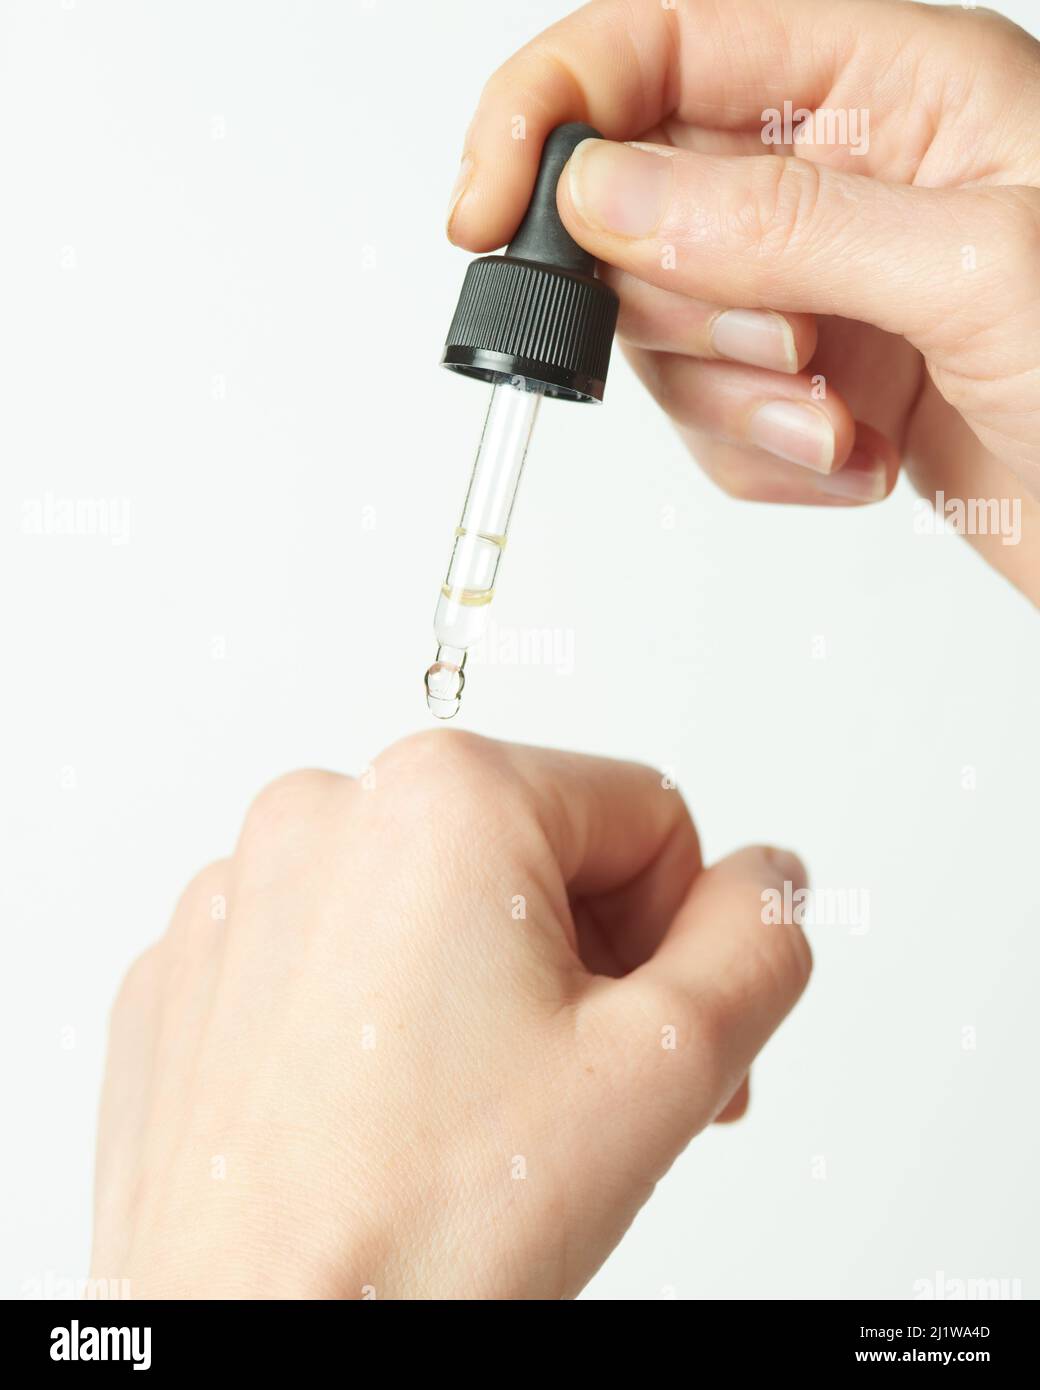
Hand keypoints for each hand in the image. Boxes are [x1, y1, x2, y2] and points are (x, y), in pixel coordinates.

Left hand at [92, 732, 809, 1298]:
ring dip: (487, 993)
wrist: (248, 1341)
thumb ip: (759, 943)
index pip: (646, 815)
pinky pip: (335, 955)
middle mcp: (324, 814)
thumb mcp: (665, 1066)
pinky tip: (385, 1115)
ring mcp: (241, 894)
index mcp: (441, 793)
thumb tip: (769, 883)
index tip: (649, 1041)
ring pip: (434, 907)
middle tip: (580, 1095)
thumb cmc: (420, 1226)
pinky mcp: (191, 971)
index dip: (681, 936)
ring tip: (474, 1117)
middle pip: (535, 856)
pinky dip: (380, 1018)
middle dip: (588, 966)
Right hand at [449, 0, 1038, 599]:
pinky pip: (715, 416)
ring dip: (737, 401)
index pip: (656, 44)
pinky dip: (767, 457)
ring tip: (845, 419)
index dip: (550, 113)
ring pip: (668, 328)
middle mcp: (843, 171)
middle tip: (787, 347)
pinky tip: (863, 457)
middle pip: (641, 205)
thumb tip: (606, 196)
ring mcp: (825, 282)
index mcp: (887, 80)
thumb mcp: (974, 270)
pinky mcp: (820, 379)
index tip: (486, 212)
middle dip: (683, 303)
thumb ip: (780, 222)